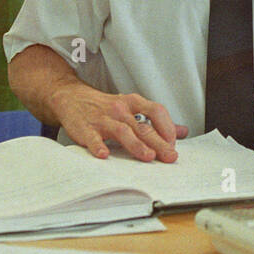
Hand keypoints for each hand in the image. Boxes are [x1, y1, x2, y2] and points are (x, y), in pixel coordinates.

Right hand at [48, 87, 186, 161]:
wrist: (71, 97)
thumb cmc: (104, 106)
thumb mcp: (132, 107)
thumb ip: (156, 120)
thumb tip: (183, 131)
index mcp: (133, 103)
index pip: (156, 111)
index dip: (167, 127)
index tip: (174, 144)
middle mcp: (120, 109)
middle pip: (143, 126)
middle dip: (159, 142)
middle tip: (170, 156)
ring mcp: (103, 119)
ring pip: (123, 131)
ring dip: (136, 145)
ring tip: (148, 157)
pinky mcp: (86, 128)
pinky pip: (93, 138)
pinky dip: (98, 146)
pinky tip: (104, 155)